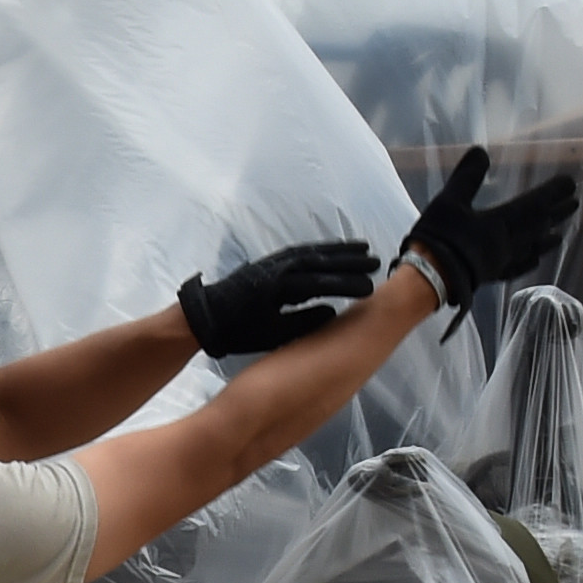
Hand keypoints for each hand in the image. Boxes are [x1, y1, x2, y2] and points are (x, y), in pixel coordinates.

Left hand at [177, 239, 379, 358]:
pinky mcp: (271, 261)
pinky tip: (335, 250)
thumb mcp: (270, 334)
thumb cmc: (238, 331)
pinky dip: (321, 249)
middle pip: (320, 261)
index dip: (346, 284)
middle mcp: (278, 269)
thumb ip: (302, 323)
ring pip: (312, 252)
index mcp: (278, 288)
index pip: (319, 284)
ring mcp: (274, 262)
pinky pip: (301, 251)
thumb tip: (333, 312)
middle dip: (349, 261)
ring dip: (338, 250)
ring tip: (364, 249)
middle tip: (377, 262)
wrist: (205, 315)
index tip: (370, 287)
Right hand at [399, 149, 579, 315]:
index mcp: (500, 222)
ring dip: (547, 239)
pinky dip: (529, 262)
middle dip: (556, 213)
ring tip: (560, 234)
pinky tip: (534, 260)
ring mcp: (501, 262)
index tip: (570, 183)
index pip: (534, 204)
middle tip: (574, 204)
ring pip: (531, 249)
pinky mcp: (491, 276)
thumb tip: (481, 152)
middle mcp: (508, 243)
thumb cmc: (439, 237)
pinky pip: (516, 268)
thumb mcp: (448, 200)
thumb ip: (467, 177)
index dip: (553, 193)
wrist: (429, 279)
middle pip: (538, 226)